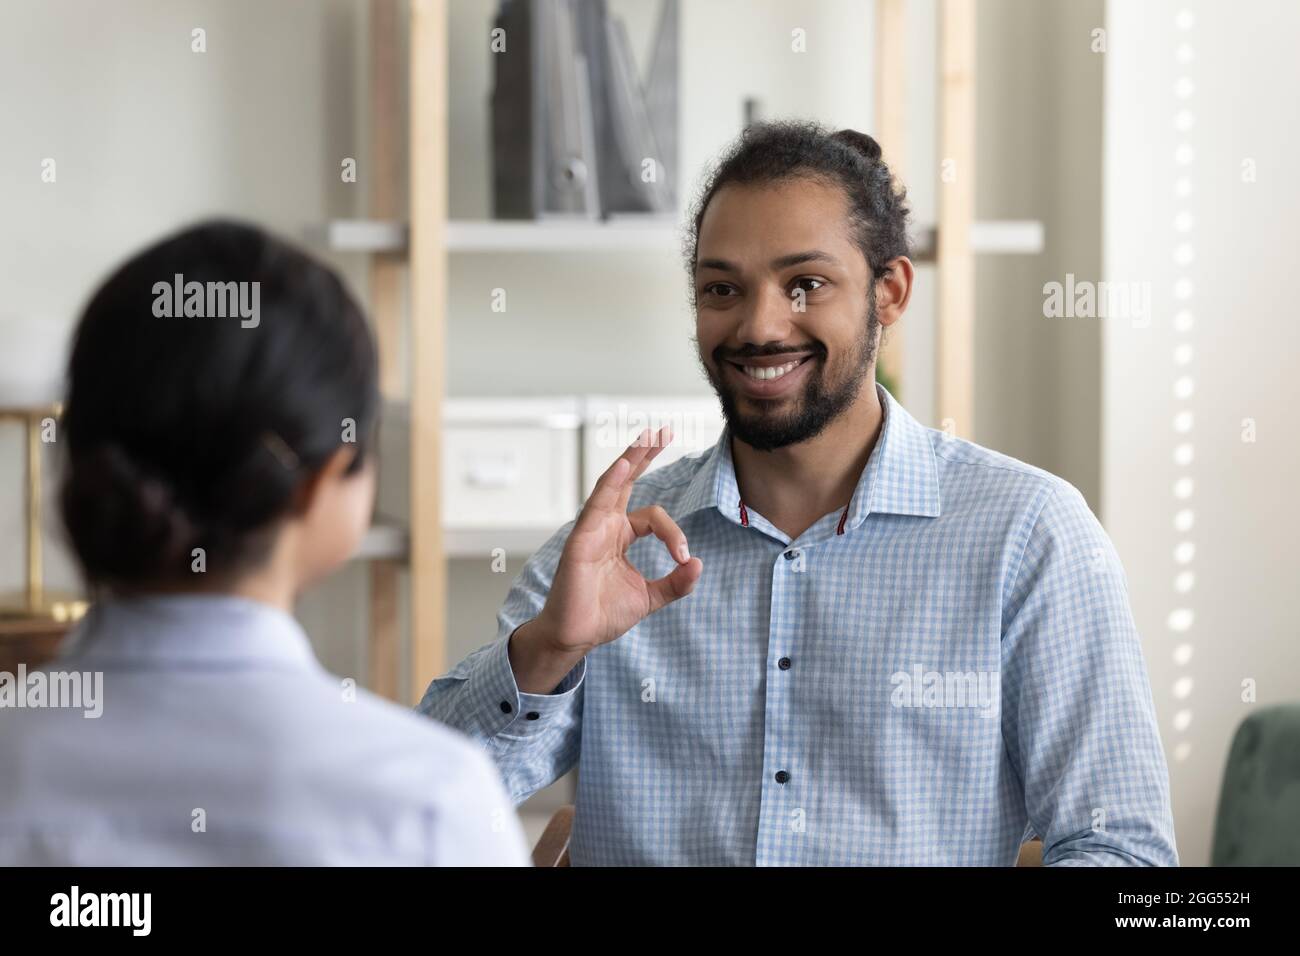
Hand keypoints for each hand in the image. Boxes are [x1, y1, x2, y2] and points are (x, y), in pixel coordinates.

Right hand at [510, 427, 702, 690]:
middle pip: (626, 481)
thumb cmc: (603, 615)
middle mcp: (605, 527)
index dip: (674, 533)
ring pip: (612, 484)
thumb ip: (676, 582)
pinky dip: (611, 482)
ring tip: (647, 436)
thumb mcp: (651, 597)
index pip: (654, 517)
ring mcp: (592, 529)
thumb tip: (698, 564)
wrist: (576, 636)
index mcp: (620, 536)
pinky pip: (597, 504)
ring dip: (631, 459)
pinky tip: (625, 464)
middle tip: (663, 431)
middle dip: (644, 455)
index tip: (683, 558)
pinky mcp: (581, 538)